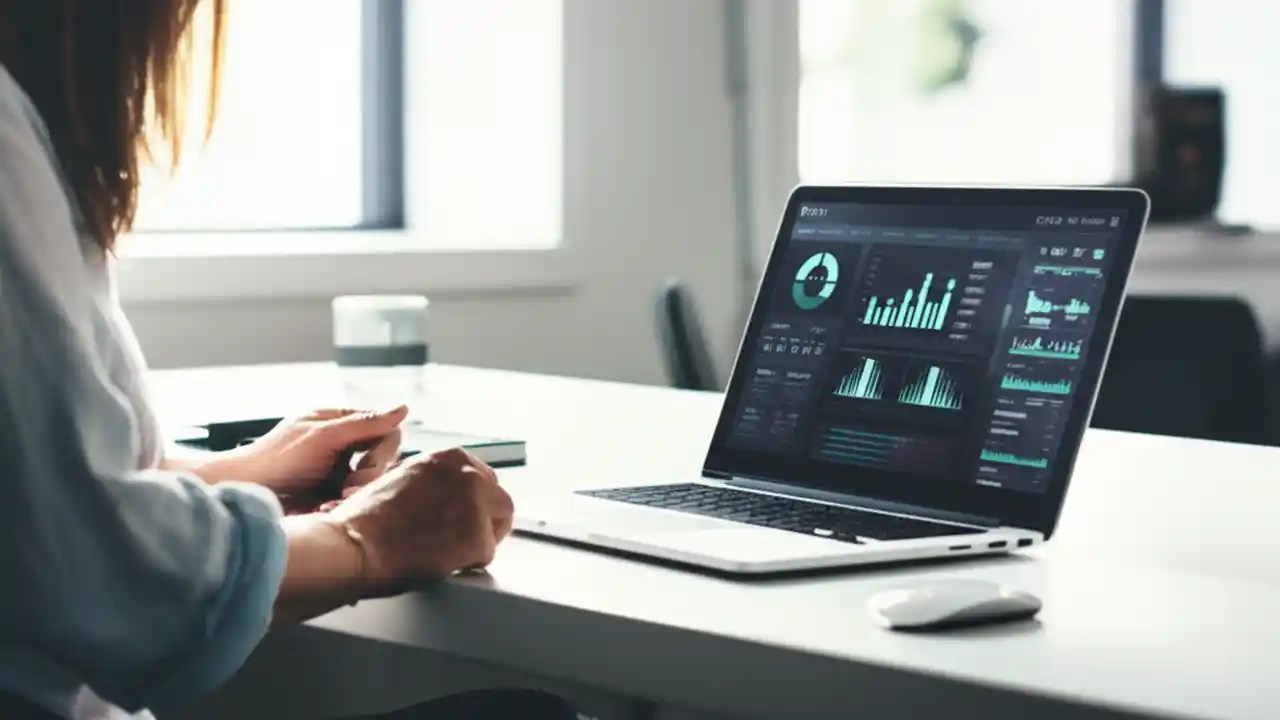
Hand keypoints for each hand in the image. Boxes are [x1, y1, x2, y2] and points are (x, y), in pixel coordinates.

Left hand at [198, 406, 408, 495]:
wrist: (241, 493)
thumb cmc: (276, 459)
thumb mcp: (323, 437)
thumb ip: (364, 424)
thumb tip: (404, 409)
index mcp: (338, 423)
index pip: (385, 431)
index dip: (381, 451)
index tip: (365, 467)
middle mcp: (340, 445)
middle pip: (382, 458)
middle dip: (370, 476)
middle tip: (348, 490)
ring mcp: (335, 471)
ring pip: (371, 482)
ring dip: (357, 494)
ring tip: (334, 503)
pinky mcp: (329, 495)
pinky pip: (354, 500)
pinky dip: (345, 506)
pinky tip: (327, 510)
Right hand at [328, 447, 514, 591]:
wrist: (353, 544)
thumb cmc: (365, 520)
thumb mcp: (402, 480)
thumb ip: (432, 484)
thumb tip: (446, 499)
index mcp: (448, 457)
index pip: (483, 479)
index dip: (474, 503)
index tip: (464, 518)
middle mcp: (468, 474)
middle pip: (498, 500)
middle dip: (485, 520)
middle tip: (462, 540)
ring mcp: (475, 504)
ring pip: (498, 527)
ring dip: (479, 541)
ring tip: (449, 553)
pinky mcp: (477, 537)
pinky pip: (485, 555)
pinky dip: (467, 564)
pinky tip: (441, 563)